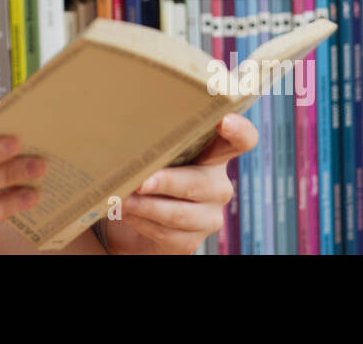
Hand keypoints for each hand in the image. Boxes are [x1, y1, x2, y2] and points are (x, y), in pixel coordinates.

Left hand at [99, 113, 256, 254]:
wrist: (133, 214)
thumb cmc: (145, 171)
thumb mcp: (152, 151)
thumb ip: (151, 142)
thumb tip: (125, 136)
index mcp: (213, 154)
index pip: (242, 140)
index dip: (239, 131)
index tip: (224, 121)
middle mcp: (217, 185)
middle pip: (200, 183)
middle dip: (167, 182)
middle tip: (141, 181)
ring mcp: (208, 216)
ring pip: (180, 214)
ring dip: (146, 207)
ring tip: (120, 200)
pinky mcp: (191, 240)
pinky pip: (167, 234)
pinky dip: (141, 222)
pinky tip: (125, 213)